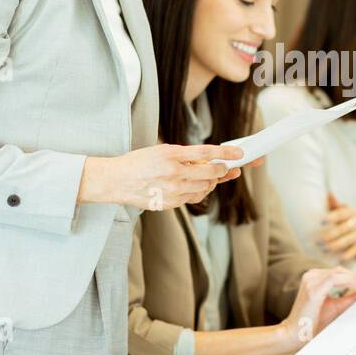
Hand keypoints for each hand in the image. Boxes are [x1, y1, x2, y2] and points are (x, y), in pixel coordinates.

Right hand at [78, 143, 244, 209]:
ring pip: (204, 188)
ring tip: (211, 176)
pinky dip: (199, 191)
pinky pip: (193, 198)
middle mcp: (173, 174)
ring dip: (211, 181)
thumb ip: (184, 155)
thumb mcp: (161, 150)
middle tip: (227, 167)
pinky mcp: (171, 204)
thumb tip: (207, 159)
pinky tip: (196, 185)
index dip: (225, 153)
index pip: (206, 153)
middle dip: (223, 170)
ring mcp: (173, 191)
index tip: (238, 153)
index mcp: (171, 155)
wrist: (117, 181)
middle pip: (210, 173)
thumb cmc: (138, 162)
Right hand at [278, 267, 355, 350]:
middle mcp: (311, 275)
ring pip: (340, 274)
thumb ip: (348, 299)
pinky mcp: (313, 288)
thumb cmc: (312, 323)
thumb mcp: (335, 307)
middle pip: (341, 271)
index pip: (339, 273)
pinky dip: (351, 283)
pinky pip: (336, 280)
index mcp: (314, 278)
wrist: (294, 334)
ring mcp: (311, 280)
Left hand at [317, 193, 355, 260]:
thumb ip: (333, 204)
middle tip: (318, 240)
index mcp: (351, 212)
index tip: (321, 221)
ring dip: (336, 245)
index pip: (341, 214)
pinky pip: (355, 251)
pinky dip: (347, 255)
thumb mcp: (340, 210)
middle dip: (331, 235)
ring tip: (324, 249)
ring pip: (348, 240)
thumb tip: (329, 193)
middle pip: (344, 228)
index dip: (332, 217)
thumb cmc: (343, 218)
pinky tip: (338, 259)